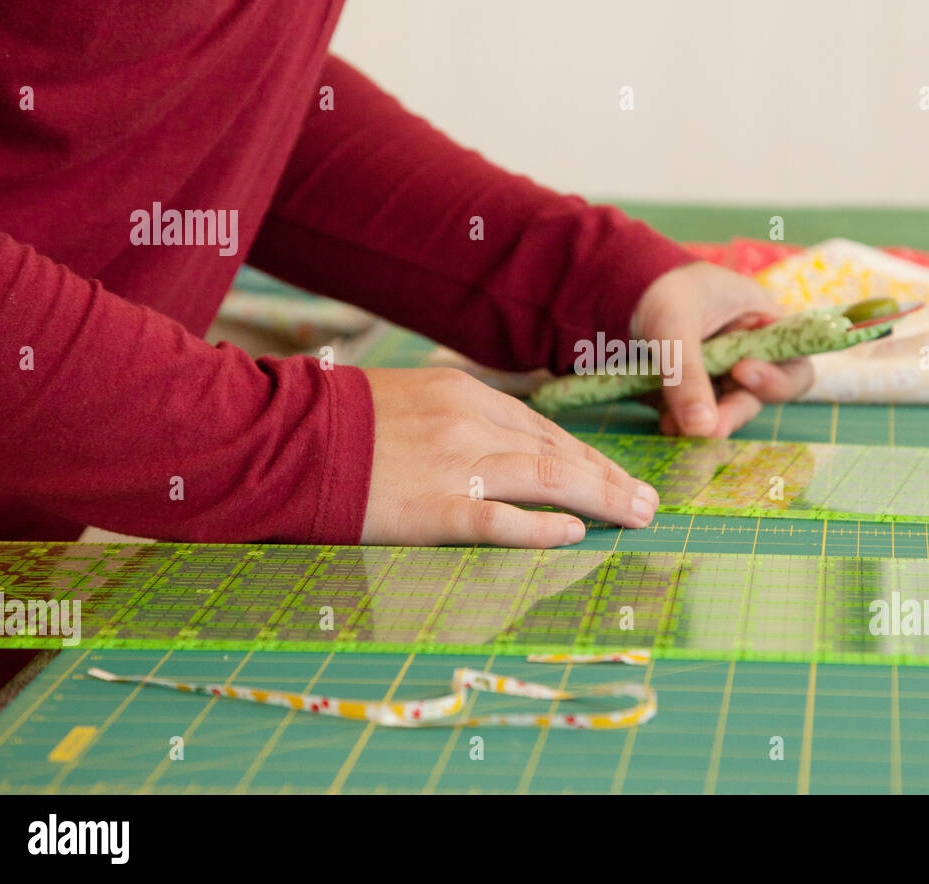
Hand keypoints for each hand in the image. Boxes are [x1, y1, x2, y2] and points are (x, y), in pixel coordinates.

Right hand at [360, 367, 658, 545]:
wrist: (280, 435)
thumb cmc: (337, 420)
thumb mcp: (407, 398)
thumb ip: (456, 417)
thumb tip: (499, 444)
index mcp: (463, 393)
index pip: (543, 428)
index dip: (586, 454)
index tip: (616, 474)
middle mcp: (469, 423)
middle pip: (558, 452)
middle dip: (611, 477)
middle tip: (649, 501)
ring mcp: (454, 465)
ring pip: (547, 479)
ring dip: (601, 499)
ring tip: (637, 516)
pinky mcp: (433, 508)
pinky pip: (501, 520)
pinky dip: (543, 528)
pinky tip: (576, 534)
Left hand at [629, 262, 813, 436]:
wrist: (623, 291)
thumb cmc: (664, 291)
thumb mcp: (674, 324)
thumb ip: (687, 371)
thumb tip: (702, 428)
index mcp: (764, 324)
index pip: (793, 364)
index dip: (777, 380)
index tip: (741, 372)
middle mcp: (750, 355)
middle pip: (757, 397)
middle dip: (733, 413)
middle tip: (710, 428)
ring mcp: (722, 376)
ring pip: (725, 412)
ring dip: (704, 424)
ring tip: (674, 427)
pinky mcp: (695, 393)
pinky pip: (696, 417)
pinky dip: (682, 423)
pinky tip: (666, 424)